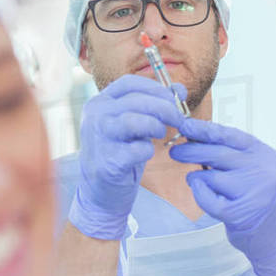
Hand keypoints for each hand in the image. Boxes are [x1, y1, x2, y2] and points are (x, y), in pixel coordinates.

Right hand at [68, 74, 186, 239]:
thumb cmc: (119, 153)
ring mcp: (98, 139)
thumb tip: (180, 89)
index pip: (129, 83)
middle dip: (165, 108)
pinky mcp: (107, 162)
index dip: (155, 88)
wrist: (99, 192)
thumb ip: (154, 104)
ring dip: (155, 127)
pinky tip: (145, 154)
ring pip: (135, 121)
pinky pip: (137, 149)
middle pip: (136, 100)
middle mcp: (95, 117)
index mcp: (99, 103)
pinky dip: (148, 150)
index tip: (172, 99)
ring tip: (159, 135)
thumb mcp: (134, 124)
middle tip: (178, 119)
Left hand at [169, 118, 275, 275]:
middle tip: (175, 151)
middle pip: (218, 153)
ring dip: (196, 176)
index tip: (186, 125)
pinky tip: (200, 191)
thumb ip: (231, 154)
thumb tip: (195, 136)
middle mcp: (263, 171)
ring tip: (196, 179)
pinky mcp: (240, 214)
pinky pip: (207, 198)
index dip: (205, 129)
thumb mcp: (254, 170)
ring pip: (210, 176)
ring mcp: (253, 193)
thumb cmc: (259, 199)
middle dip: (191, 150)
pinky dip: (198, 193)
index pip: (231, 135)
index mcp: (265, 155)